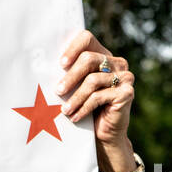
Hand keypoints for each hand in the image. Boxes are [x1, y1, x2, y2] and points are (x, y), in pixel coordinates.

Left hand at [58, 30, 133, 150]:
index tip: (60, 64)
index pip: (87, 39)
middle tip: (57, 91)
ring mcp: (125, 77)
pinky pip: (99, 96)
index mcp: (103, 55)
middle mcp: (117, 62)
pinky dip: (84, 107)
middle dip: (70, 77)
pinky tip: (75, 116)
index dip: (72, 48)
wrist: (104, 133)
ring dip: (75, 97)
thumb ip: (68, 73)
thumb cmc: (85, 106)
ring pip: (93, 80)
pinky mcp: (127, 93)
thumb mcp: (76, 87)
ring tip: (64, 110)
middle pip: (88, 59)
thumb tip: (44, 65)